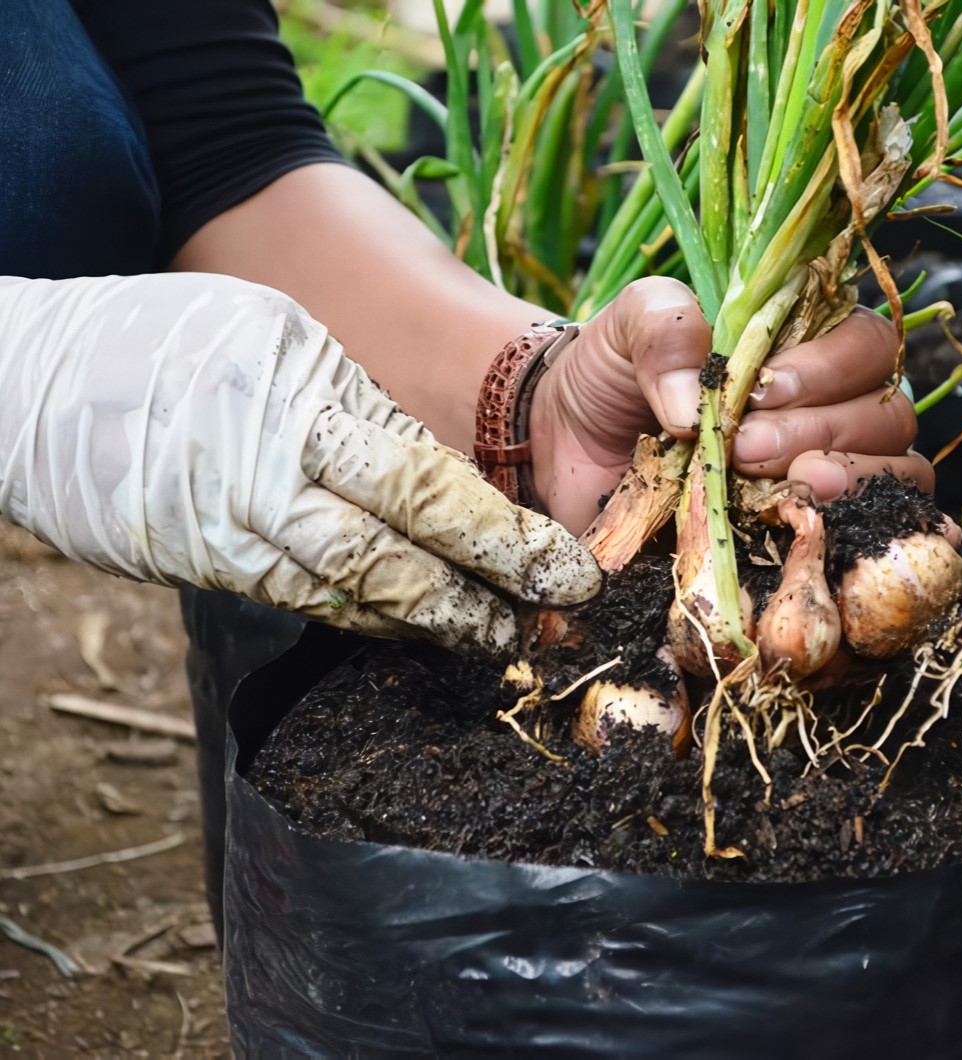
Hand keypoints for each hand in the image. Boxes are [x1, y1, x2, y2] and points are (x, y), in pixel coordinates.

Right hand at [0, 274, 600, 653]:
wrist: (24, 379)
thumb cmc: (169, 341)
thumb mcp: (272, 335)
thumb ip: (352, 406)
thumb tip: (436, 480)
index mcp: (300, 382)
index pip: (426, 472)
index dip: (500, 530)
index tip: (561, 563)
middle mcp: (267, 455)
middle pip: (399, 536)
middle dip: (485, 584)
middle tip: (548, 617)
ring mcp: (226, 518)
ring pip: (351, 587)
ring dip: (431, 619)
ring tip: (494, 638)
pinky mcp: (195, 562)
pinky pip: (299, 600)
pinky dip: (363, 619)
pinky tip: (411, 630)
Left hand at [529, 277, 938, 533]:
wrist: (566, 448)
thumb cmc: (612, 377)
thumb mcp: (628, 327)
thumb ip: (663, 328)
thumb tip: (694, 406)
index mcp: (808, 347)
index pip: (867, 347)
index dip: (829, 368)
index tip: (762, 389)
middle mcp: (834, 411)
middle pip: (887, 418)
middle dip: (821, 432)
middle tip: (745, 448)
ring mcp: (827, 479)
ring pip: (896, 477)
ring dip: (846, 483)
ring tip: (779, 489)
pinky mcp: (807, 539)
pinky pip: (876, 541)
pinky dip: (887, 542)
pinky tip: (864, 548)